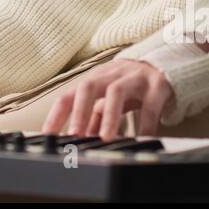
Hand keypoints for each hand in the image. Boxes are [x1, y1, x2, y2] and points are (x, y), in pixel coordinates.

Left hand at [42, 59, 175, 140]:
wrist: (160, 66)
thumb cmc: (126, 86)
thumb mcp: (106, 100)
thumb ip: (92, 119)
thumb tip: (77, 143)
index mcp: (93, 80)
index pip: (68, 95)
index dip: (55, 115)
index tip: (48, 136)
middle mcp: (110, 75)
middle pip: (88, 86)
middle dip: (79, 111)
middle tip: (75, 136)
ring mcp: (133, 78)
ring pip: (116, 91)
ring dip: (109, 116)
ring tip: (106, 139)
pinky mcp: (157, 86)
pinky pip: (150, 105)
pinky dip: (145, 124)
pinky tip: (142, 140)